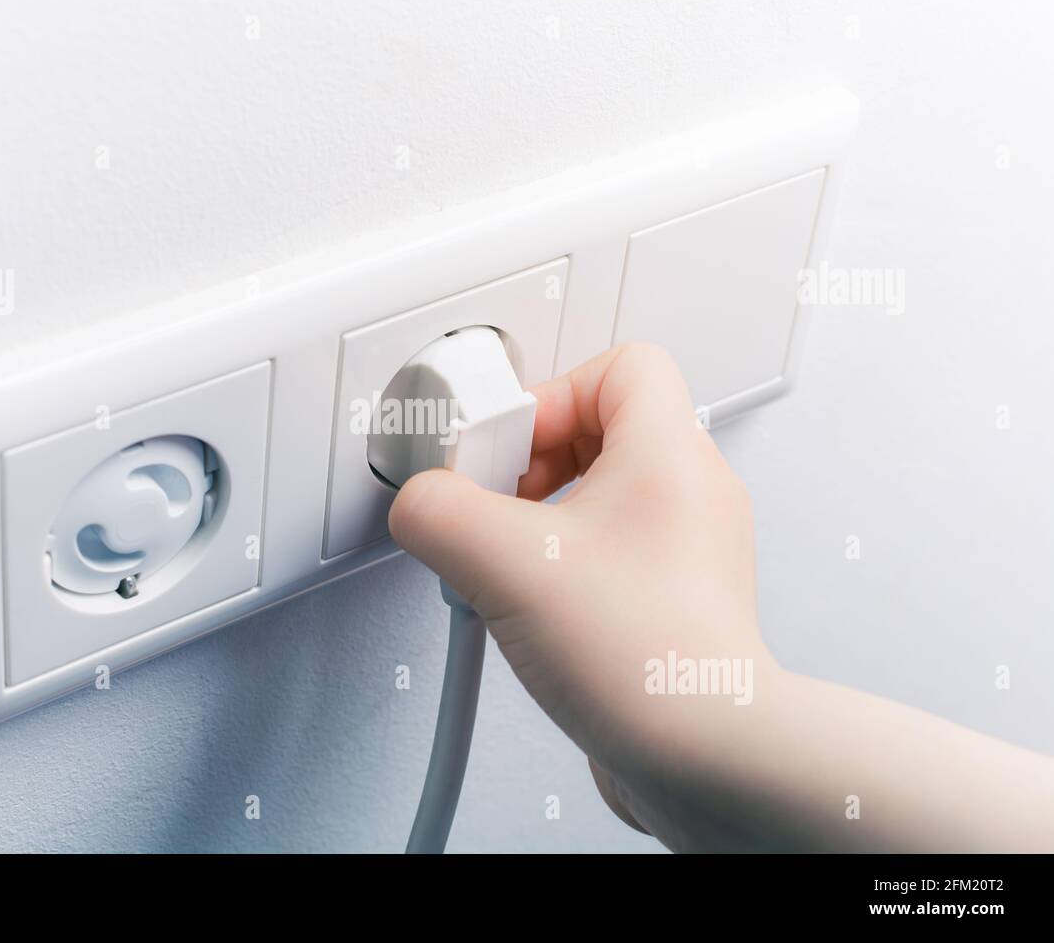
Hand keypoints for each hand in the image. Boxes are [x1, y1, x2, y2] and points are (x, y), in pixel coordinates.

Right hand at [389, 343, 773, 845]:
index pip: (622, 364)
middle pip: (603, 429)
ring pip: (603, 498)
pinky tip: (527, 609)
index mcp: (669, 454)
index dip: (548, 392)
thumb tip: (418, 505)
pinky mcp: (674, 605)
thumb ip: (437, 512)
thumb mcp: (504, 562)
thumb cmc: (644, 659)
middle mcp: (692, 495)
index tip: (502, 445)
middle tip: (494, 499)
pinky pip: (609, 557)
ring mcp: (690, 553)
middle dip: (531, 461)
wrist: (703, 759)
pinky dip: (561, 570)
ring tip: (504, 560)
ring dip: (540, 519)